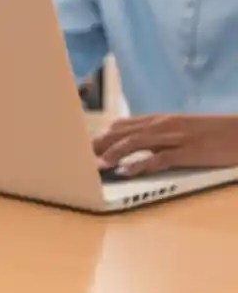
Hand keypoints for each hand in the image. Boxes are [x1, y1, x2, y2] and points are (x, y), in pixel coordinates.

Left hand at [93, 114, 237, 176]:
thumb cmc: (212, 132)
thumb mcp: (181, 130)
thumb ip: (157, 136)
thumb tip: (133, 146)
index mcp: (160, 120)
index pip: (121, 125)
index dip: (101, 137)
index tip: (84, 149)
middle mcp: (163, 125)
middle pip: (122, 132)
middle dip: (99, 145)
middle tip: (80, 158)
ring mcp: (175, 137)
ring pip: (136, 142)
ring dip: (113, 154)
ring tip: (97, 166)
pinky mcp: (189, 151)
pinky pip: (160, 158)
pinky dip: (141, 165)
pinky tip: (126, 172)